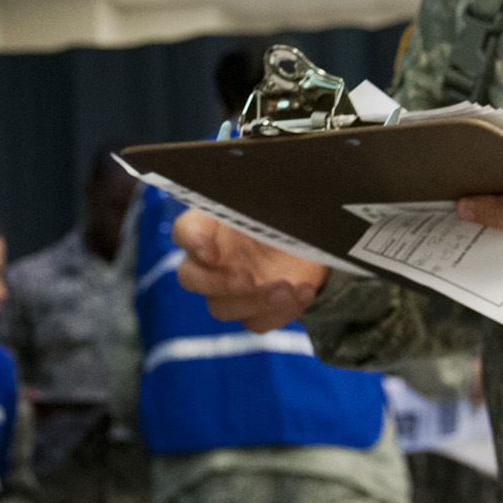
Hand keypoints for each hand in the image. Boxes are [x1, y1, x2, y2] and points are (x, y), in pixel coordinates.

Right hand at [172, 209, 328, 332]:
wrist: (318, 238)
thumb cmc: (288, 209)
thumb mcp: (276, 196)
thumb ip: (256, 197)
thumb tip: (256, 179)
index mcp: (212, 224)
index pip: (183, 231)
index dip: (191, 241)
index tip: (211, 251)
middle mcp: (214, 259)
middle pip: (189, 278)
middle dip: (215, 283)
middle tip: (247, 279)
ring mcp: (232, 289)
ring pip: (221, 308)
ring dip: (254, 302)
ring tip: (288, 288)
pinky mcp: (256, 309)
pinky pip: (255, 323)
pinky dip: (280, 313)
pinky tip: (303, 291)